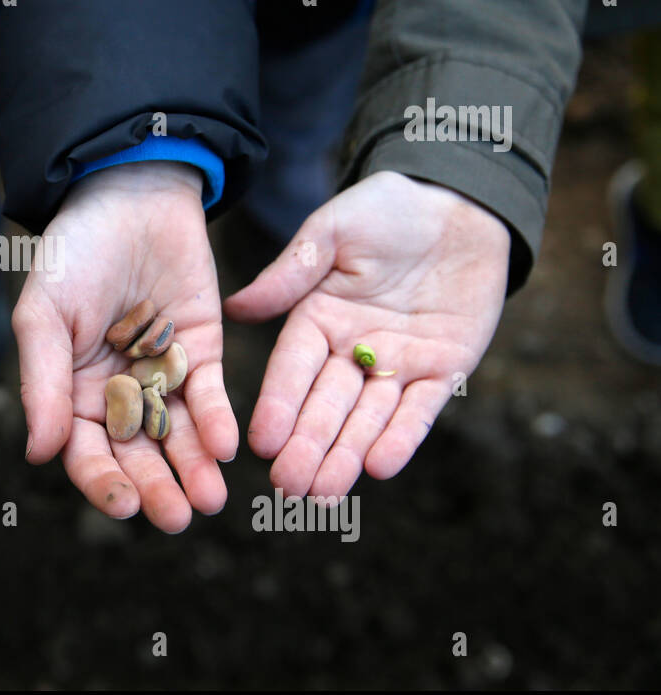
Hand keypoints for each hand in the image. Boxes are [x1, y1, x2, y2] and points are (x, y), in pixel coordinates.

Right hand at [14, 162, 237, 532]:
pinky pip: (210, 396)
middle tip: (178, 517)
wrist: (128, 193)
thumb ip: (45, 383)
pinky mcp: (202, 350)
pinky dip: (217, 422)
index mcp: (73, 391)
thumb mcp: (45, 314)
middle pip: (137, 456)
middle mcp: (118, 392)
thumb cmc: (73, 252)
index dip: (103, 483)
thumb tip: (39, 454)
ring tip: (210, 500)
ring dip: (193, 469)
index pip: (87, 452)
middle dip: (157, 488)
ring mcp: (162, 374)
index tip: (124, 506)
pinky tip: (226, 446)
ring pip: (178, 436)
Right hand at [224, 171, 508, 498]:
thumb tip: (235, 308)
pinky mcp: (445, 369)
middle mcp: (352, 351)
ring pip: (369, 418)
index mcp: (316, 320)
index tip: (259, 444)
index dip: (277, 406)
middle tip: (290, 487)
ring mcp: (398, 363)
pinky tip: (381, 467)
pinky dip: (403, 438)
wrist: (459, 201)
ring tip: (325, 493)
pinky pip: (422, 410)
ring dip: (347, 456)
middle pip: (326, 406)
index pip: (292, 371)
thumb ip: (290, 273)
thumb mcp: (331, 232)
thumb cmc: (386, 209)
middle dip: (308, 446)